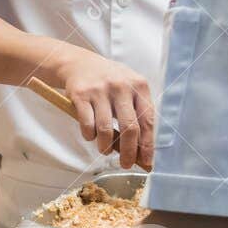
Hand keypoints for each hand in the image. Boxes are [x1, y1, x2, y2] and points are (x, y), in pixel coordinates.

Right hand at [50, 50, 154, 168]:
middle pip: (130, 128)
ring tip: (105, 150)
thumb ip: (135, 114)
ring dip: (106, 146)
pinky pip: (87, 124)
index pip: (147, 120)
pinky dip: (89, 136)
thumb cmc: (109, 82)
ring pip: (106, 129)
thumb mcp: (128, 89)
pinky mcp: (80, 94)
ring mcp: (100, 90)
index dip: (147, 144)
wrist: (79, 63)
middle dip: (129, 152)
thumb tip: (141, 150)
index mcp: (139, 85)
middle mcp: (121, 86)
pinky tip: (90, 136)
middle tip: (125, 164)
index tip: (146, 162)